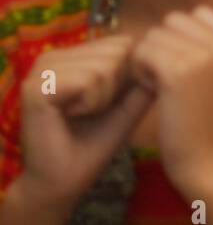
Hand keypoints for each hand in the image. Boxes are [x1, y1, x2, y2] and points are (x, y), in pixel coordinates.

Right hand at [17, 34, 153, 209]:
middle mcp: (54, 56)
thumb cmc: (94, 145)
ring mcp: (42, 68)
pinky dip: (91, 103)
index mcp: (72, 57)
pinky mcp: (36, 85)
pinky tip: (71, 116)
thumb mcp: (127, 108)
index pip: (122, 44)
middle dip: (116, 88)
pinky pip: (87, 80)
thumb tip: (165, 57)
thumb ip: (143, 82)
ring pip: (104, 66)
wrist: (65, 180)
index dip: (129, 77)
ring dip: (103, 98)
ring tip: (81, 115)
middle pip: (116, 52)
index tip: (109, 104)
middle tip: (92, 112)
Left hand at [129, 6, 212, 202]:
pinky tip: (153, 94)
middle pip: (174, 21)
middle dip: (164, 46)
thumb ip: (212, 52)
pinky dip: (140, 72)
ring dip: (150, 60)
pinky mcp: (178, 69)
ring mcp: (205, 55)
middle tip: (169, 80)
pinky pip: (143, 52)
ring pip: (155, 35)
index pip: (198, 15)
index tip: (185, 69)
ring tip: (162, 89)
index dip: (182, 38)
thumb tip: (180, 25)